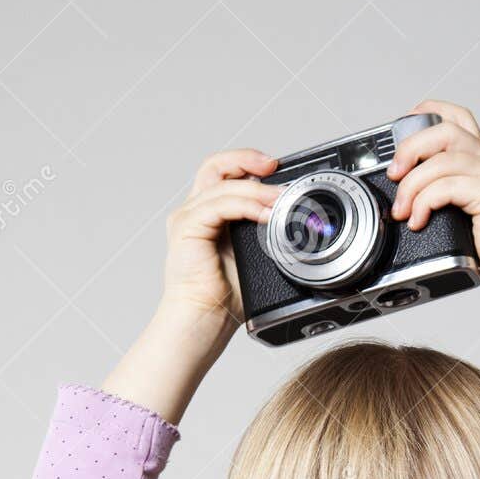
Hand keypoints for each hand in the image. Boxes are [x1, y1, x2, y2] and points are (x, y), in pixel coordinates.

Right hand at [160, 147, 283, 338]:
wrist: (205, 319)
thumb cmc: (224, 297)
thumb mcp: (253, 256)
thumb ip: (263, 231)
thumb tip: (292, 217)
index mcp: (207, 215)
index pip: (223, 173)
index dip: (247, 163)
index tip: (276, 169)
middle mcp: (194, 211)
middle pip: (216, 166)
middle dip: (248, 159)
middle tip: (277, 168)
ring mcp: (187, 218)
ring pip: (223, 185)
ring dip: (257, 189)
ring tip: (282, 199)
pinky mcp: (187, 228)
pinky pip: (220, 205)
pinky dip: (246, 205)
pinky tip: (266, 214)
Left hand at [387, 99, 479, 296]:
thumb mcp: (468, 213)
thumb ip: (447, 195)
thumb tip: (406, 197)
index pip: (457, 117)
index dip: (427, 113)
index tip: (403, 127)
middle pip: (442, 130)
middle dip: (409, 149)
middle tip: (394, 175)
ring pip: (438, 161)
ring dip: (411, 186)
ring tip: (403, 211)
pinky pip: (444, 186)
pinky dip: (423, 202)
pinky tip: (418, 221)